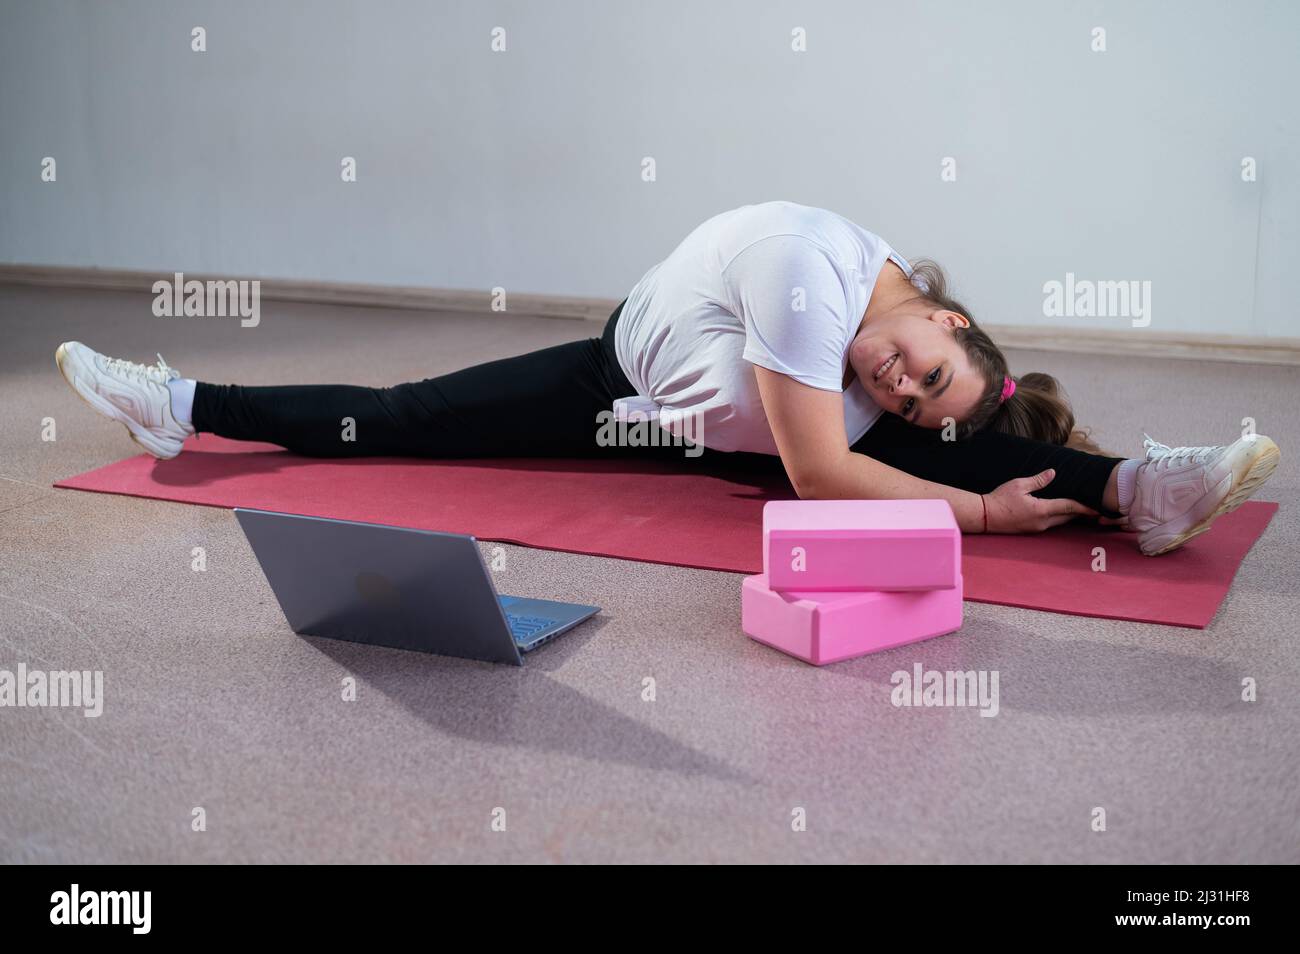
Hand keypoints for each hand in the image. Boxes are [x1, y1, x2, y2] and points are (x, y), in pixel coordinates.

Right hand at [982, 469, 1097, 532]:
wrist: (985, 516)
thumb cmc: (1000, 499)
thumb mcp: (1019, 485)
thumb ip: (1038, 480)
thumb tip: (1053, 473)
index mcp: (1041, 510)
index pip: (1069, 507)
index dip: (1084, 507)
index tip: (1097, 508)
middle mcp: (1042, 522)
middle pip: (1068, 517)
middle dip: (1081, 512)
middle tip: (1094, 508)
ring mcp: (1037, 528)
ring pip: (1060, 521)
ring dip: (1070, 515)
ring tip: (1081, 510)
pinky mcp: (1031, 530)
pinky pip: (1051, 524)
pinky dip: (1059, 517)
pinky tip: (1061, 512)